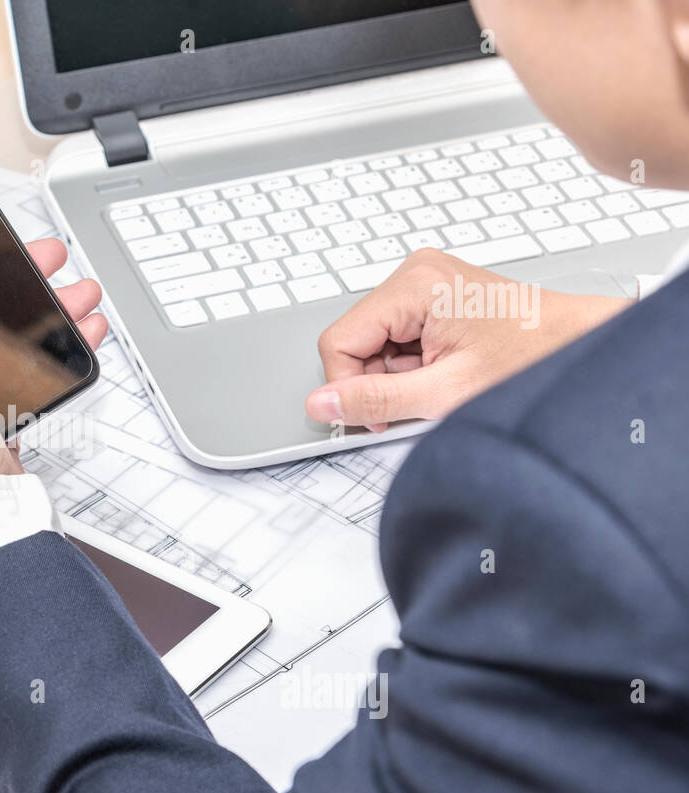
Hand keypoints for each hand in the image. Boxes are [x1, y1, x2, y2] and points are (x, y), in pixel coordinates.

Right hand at [305, 249, 630, 432]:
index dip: (348, 386)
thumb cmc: (531, 358)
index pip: (338, 341)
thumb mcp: (445, 392)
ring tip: (441, 379)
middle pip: (354, 339)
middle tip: (422, 396)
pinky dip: (410, 362)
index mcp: (414, 284)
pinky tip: (442, 367)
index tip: (377, 413)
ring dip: (397, 372)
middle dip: (377, 378)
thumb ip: (375, 399)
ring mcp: (423, 280)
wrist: (579, 343)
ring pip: (372, 341)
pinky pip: (394, 335)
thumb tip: (321, 404)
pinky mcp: (431, 293)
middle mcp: (415, 271)